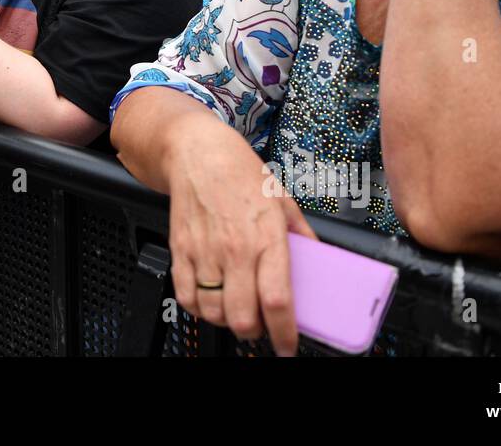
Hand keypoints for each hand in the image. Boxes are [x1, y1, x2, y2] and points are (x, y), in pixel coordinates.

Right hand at [167, 126, 316, 355]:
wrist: (198, 153)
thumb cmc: (240, 173)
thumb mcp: (283, 200)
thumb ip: (302, 235)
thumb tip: (319, 262)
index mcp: (266, 237)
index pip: (277, 300)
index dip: (284, 333)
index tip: (288, 346)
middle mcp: (235, 249)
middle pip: (242, 316)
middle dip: (255, 332)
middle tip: (261, 326)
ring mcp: (205, 251)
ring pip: (214, 312)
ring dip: (227, 321)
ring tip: (236, 311)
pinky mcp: (181, 251)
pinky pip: (186, 297)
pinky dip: (199, 308)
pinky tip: (210, 299)